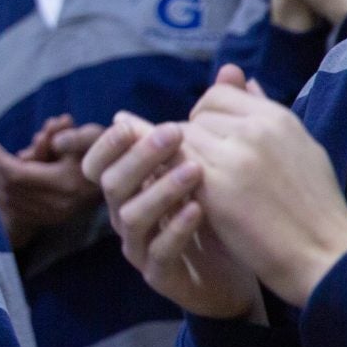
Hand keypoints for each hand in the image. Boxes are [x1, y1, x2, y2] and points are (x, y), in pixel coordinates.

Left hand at [0, 125, 104, 247]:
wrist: (126, 182)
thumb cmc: (108, 151)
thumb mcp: (92, 138)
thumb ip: (70, 136)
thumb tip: (52, 133)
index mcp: (63, 185)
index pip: (16, 174)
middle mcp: (56, 205)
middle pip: (7, 186)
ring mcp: (52, 215)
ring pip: (7, 196)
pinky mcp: (49, 218)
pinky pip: (14, 203)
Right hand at [83, 112, 259, 317]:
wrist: (246, 272)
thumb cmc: (225, 215)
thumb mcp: (219, 165)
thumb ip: (220, 121)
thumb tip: (230, 70)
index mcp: (134, 188)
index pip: (100, 162)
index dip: (109, 143)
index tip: (133, 121)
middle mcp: (129, 215)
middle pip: (112, 184)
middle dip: (138, 156)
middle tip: (173, 134)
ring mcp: (142, 247)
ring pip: (131, 216)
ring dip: (161, 190)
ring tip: (195, 171)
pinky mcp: (162, 276)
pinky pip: (160, 252)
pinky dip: (177, 228)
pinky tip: (200, 210)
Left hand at [183, 65, 346, 306]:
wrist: (326, 256)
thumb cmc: (314, 208)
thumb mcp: (299, 146)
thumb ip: (263, 110)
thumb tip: (240, 77)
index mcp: (277, 117)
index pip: (217, 94)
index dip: (208, 116)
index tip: (215, 143)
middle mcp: (254, 129)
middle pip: (196, 118)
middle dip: (195, 140)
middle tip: (207, 170)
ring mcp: (233, 155)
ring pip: (181, 140)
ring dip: (182, 161)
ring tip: (201, 186)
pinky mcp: (214, 185)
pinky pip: (174, 165)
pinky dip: (175, 179)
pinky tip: (191, 198)